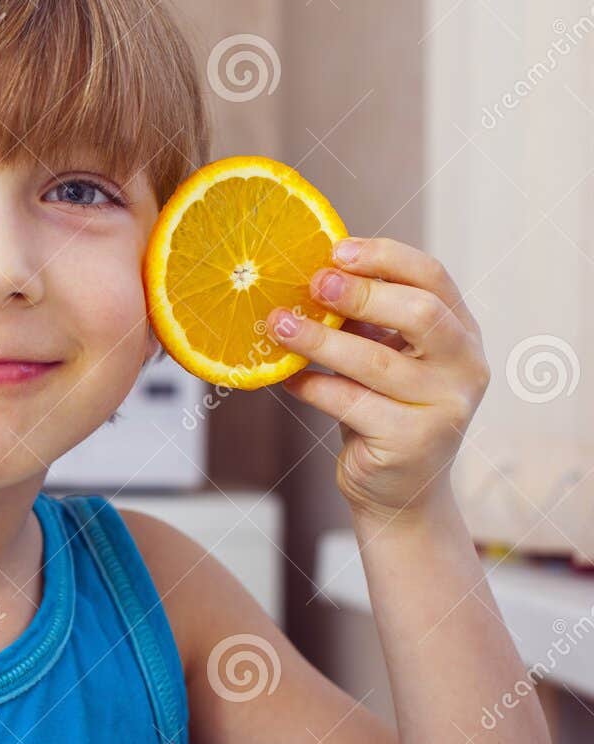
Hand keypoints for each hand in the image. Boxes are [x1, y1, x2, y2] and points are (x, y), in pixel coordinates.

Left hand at [264, 236, 489, 523]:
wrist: (399, 493)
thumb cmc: (385, 412)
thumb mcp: (384, 358)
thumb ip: (366, 321)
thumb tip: (314, 274)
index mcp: (462, 333)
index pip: (434, 278)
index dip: (386, 257)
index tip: (337, 250)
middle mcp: (465, 366)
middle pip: (420, 314)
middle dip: (362, 293)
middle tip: (313, 284)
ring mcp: (445, 406)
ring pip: (377, 362)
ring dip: (321, 339)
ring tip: (278, 325)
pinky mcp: (413, 441)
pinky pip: (353, 404)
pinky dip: (315, 387)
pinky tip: (290, 379)